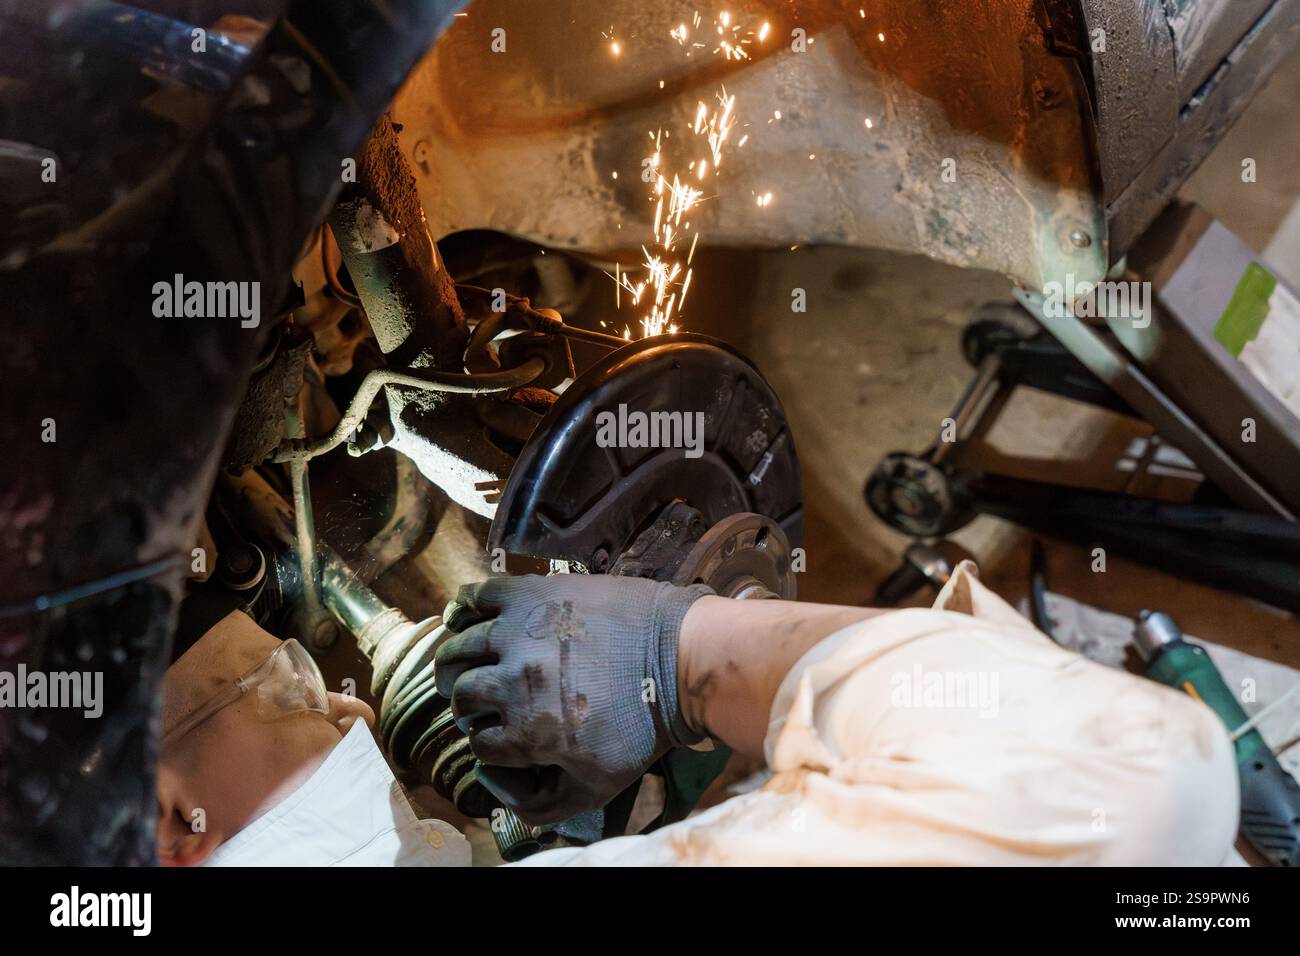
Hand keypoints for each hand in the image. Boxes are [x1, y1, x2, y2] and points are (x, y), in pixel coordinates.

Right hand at [434, 574, 711, 823]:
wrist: (678, 658)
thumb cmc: (644, 725)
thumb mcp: (599, 786)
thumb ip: (550, 806)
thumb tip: (512, 807)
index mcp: (523, 732)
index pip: (478, 742)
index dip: (486, 740)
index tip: (497, 732)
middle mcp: (510, 681)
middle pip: (461, 694)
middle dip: (466, 702)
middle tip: (480, 698)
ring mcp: (517, 632)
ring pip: (458, 647)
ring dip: (456, 660)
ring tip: (465, 662)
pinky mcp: (530, 593)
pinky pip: (477, 595)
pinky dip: (461, 606)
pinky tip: (460, 615)